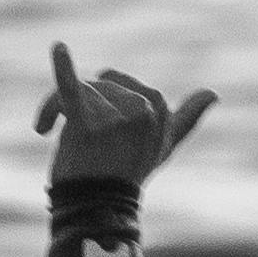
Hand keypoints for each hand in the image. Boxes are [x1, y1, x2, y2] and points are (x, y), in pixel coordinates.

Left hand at [35, 43, 214, 191]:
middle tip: (68, 133)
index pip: (118, 82)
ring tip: (44, 132)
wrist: (97, 208)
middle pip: (97, 83)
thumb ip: (187, 119)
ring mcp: (115, 116)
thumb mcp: (164, 145)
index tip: (98, 129)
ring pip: (77, 90)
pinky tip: (59, 48)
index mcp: (158, 107)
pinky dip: (62, 68)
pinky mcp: (86, 124)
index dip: (103, 100)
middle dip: (80, 102)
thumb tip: (213, 94)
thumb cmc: (128, 174)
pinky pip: (71, 89)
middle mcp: (141, 110)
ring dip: (53, 107)